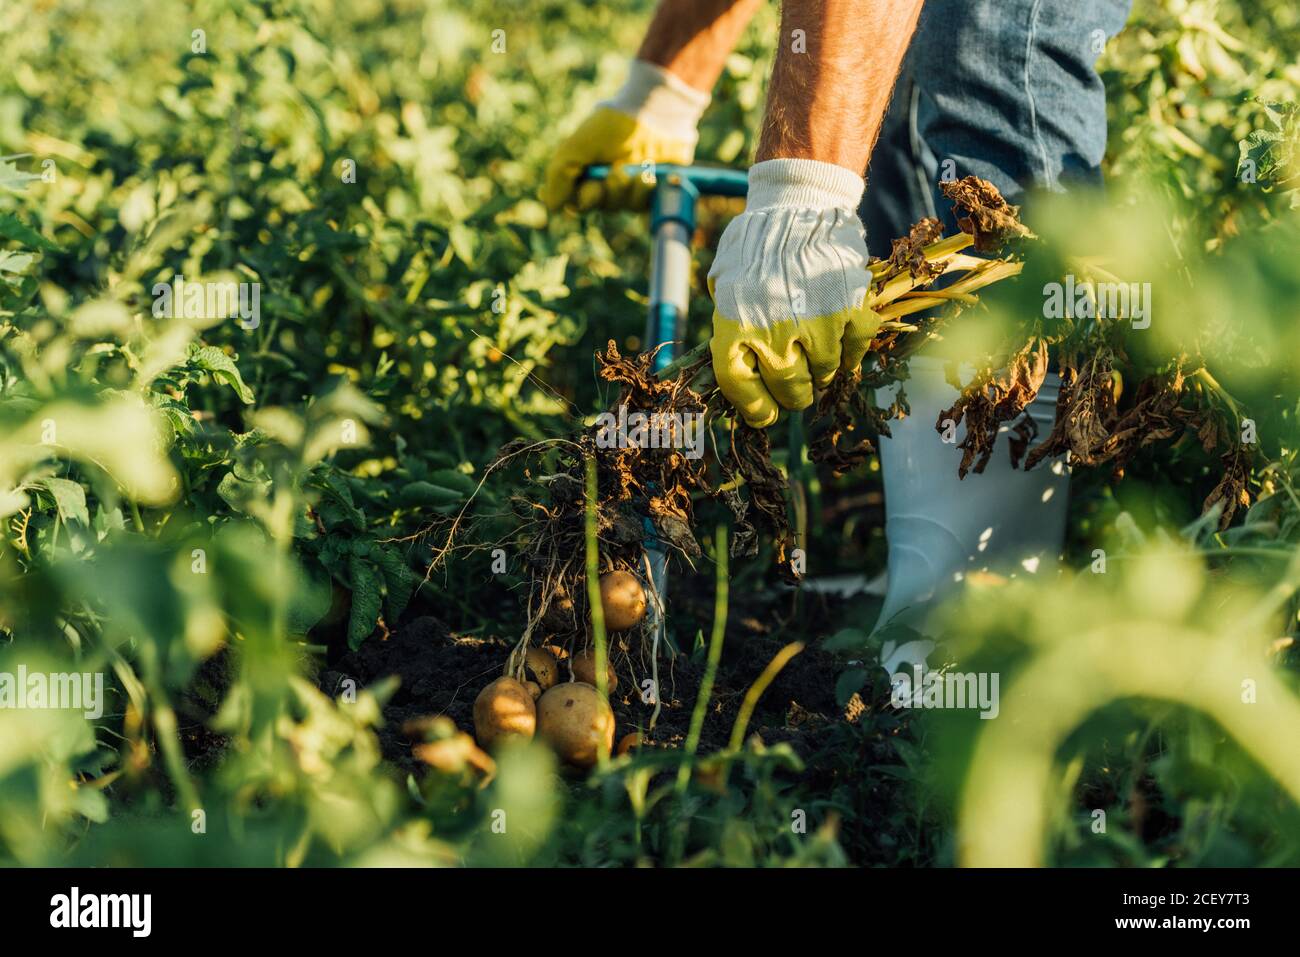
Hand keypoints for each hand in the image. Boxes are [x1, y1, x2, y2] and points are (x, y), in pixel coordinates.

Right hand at [541, 60, 708, 210]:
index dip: (587, 199)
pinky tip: (664, 191)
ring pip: (630, 206)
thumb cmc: (613, 125)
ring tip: (645, 171)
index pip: (580, 204)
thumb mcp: (579, 144)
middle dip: (613, 190)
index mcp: (586, 177)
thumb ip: (560, 174)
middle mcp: (610, 187)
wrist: (656, 108)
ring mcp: (635, 190)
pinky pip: (656, 212)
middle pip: (606, 207)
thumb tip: (552, 207)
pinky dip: (660, 207)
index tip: (595, 185)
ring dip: (636, 190)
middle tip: (620, 170)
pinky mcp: (660, 191)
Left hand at [708, 159, 879, 427]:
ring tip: (816, 353)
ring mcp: (817, 324)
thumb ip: (727, 326)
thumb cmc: (755, 245)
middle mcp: (774, 331)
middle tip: (795, 387)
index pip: (740, 388)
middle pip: (787, 389)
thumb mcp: (723, 284)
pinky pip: (854, 354)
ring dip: (819, 371)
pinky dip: (850, 354)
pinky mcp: (853, 312)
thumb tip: (738, 375)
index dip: (754, 408)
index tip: (765, 414)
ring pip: (823, 376)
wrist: (800, 202)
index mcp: (734, 324)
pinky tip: (841, 340)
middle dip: (791, 394)